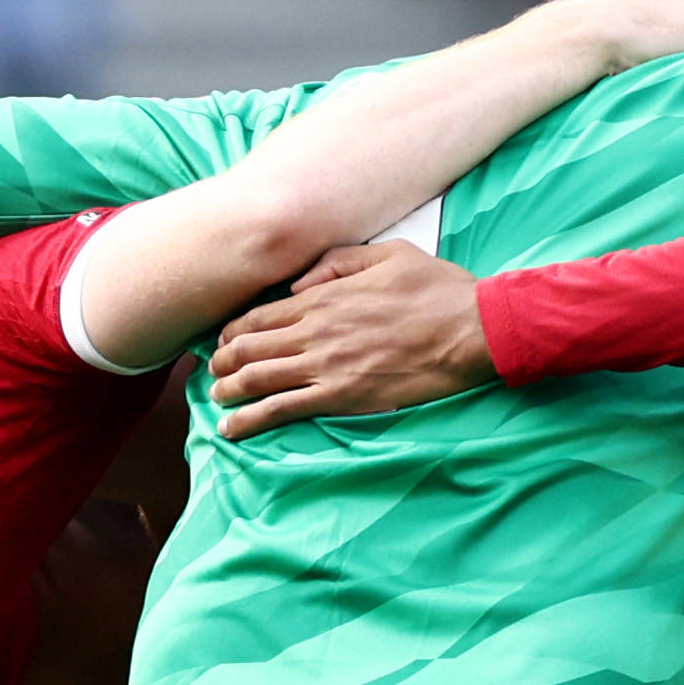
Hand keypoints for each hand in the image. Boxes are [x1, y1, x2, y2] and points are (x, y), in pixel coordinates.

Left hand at [213, 242, 492, 430]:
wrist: (471, 329)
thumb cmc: (438, 290)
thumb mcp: (388, 254)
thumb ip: (337, 263)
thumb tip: (298, 284)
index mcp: (323, 298)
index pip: (259, 316)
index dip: (233, 332)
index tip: (224, 344)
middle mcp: (315, 331)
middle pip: (248, 349)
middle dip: (223, 364)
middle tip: (213, 376)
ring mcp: (326, 366)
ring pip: (257, 379)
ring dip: (228, 393)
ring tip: (216, 404)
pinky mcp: (342, 396)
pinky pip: (283, 409)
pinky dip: (251, 421)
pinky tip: (233, 430)